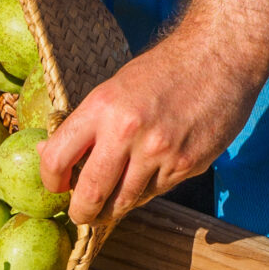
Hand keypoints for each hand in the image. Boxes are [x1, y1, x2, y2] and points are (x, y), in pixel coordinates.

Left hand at [37, 30, 263, 223]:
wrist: (220, 55)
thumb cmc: (163, 70)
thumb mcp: (115, 87)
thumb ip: (86, 124)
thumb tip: (48, 153)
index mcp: (102, 107)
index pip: (58, 157)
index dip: (50, 180)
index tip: (57, 186)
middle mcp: (128, 132)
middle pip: (90, 194)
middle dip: (82, 212)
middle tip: (82, 214)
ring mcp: (160, 153)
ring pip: (125, 201)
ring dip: (114, 207)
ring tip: (111, 203)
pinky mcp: (187, 165)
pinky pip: (156, 192)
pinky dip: (147, 189)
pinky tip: (150, 173)